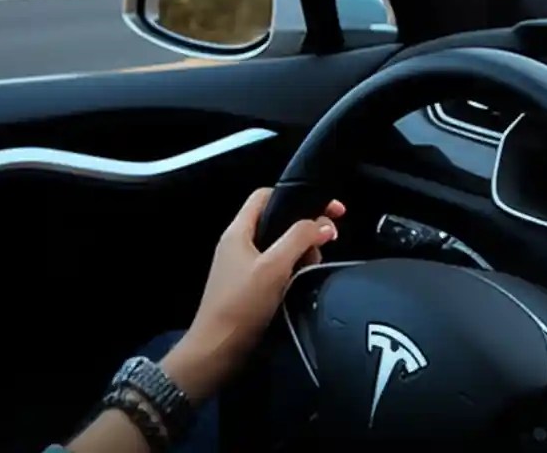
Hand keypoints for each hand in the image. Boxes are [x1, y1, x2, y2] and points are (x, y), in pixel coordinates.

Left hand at [160, 188, 343, 402]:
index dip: (297, 195)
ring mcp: (243, 267)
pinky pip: (277, 268)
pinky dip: (293, 271)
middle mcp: (239, 244)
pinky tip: (302, 283)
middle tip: (324, 243)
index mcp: (238, 231)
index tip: (329, 208)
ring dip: (301, 253)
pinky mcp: (250, 287)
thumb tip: (324, 224)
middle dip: (305, 229)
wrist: (217, 351)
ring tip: (312, 267)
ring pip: (280, 247)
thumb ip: (300, 238)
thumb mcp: (274, 266)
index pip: (267, 195)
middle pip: (278, 221)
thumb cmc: (241, 304)